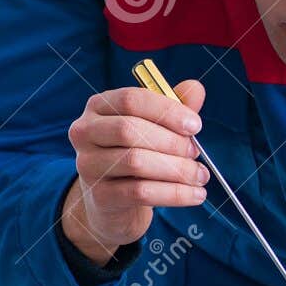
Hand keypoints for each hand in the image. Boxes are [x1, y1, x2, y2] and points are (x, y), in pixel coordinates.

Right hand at [62, 81, 208, 265]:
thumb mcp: (157, 125)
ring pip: (135, 162)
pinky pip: (140, 192)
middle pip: (129, 130)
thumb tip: (196, 89)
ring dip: (176, 169)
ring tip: (200, 175)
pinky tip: (196, 194)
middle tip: (196, 153)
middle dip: (171, 142)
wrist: (116, 197)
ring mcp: (88, 165)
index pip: (131, 100)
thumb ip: (175, 106)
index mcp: (100, 106)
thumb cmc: (138, 151)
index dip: (167, 111)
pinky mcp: (99, 195)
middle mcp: (86, 132)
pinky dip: (174, 193)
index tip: (195, 126)